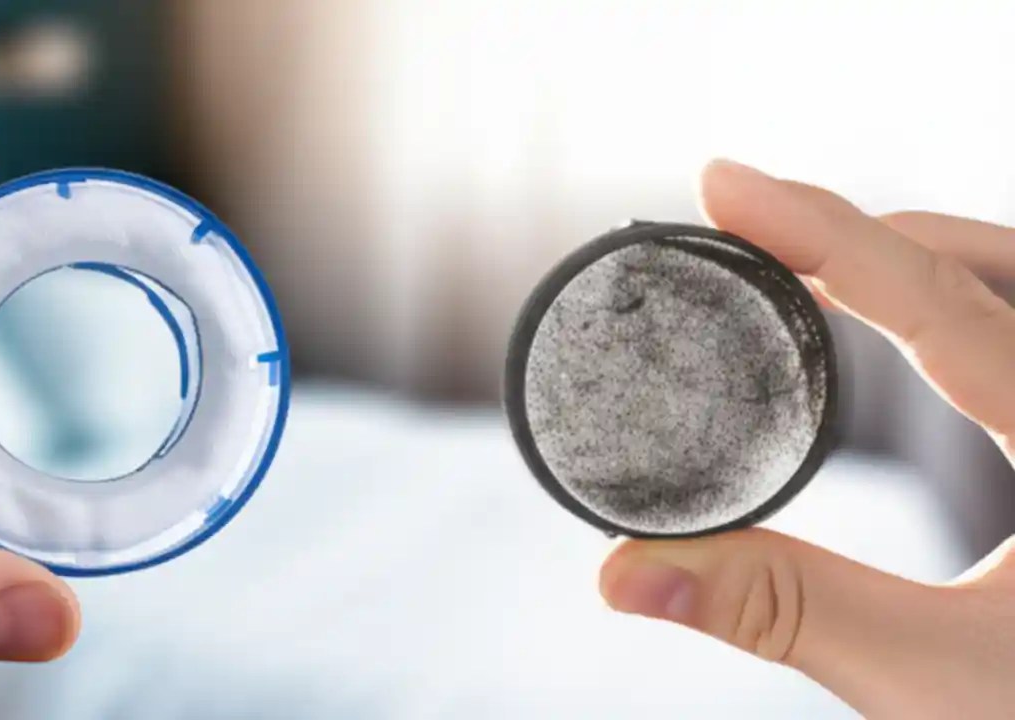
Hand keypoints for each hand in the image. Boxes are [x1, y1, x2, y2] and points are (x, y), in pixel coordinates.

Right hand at [599, 159, 1014, 718]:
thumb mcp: (934, 678)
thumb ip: (779, 611)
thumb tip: (622, 575)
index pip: (939, 301)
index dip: (820, 230)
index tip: (722, 182)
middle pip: (994, 262)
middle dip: (863, 234)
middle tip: (747, 226)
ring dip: (915, 263)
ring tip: (811, 267)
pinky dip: (959, 308)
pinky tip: (908, 338)